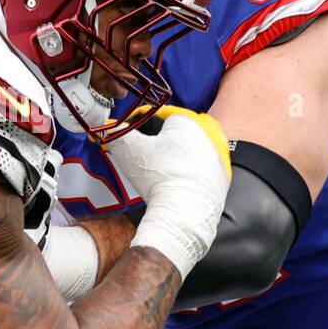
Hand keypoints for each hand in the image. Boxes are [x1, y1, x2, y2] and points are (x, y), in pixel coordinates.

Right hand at [105, 106, 231, 276]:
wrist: (184, 212)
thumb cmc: (157, 175)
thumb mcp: (127, 149)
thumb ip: (115, 133)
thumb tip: (105, 129)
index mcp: (186, 119)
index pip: (155, 116)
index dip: (138, 128)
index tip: (129, 141)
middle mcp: (207, 132)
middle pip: (173, 134)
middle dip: (157, 145)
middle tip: (143, 160)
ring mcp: (218, 155)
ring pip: (186, 151)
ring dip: (173, 158)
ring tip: (157, 175)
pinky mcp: (222, 176)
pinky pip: (199, 169)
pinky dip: (187, 174)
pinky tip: (174, 185)